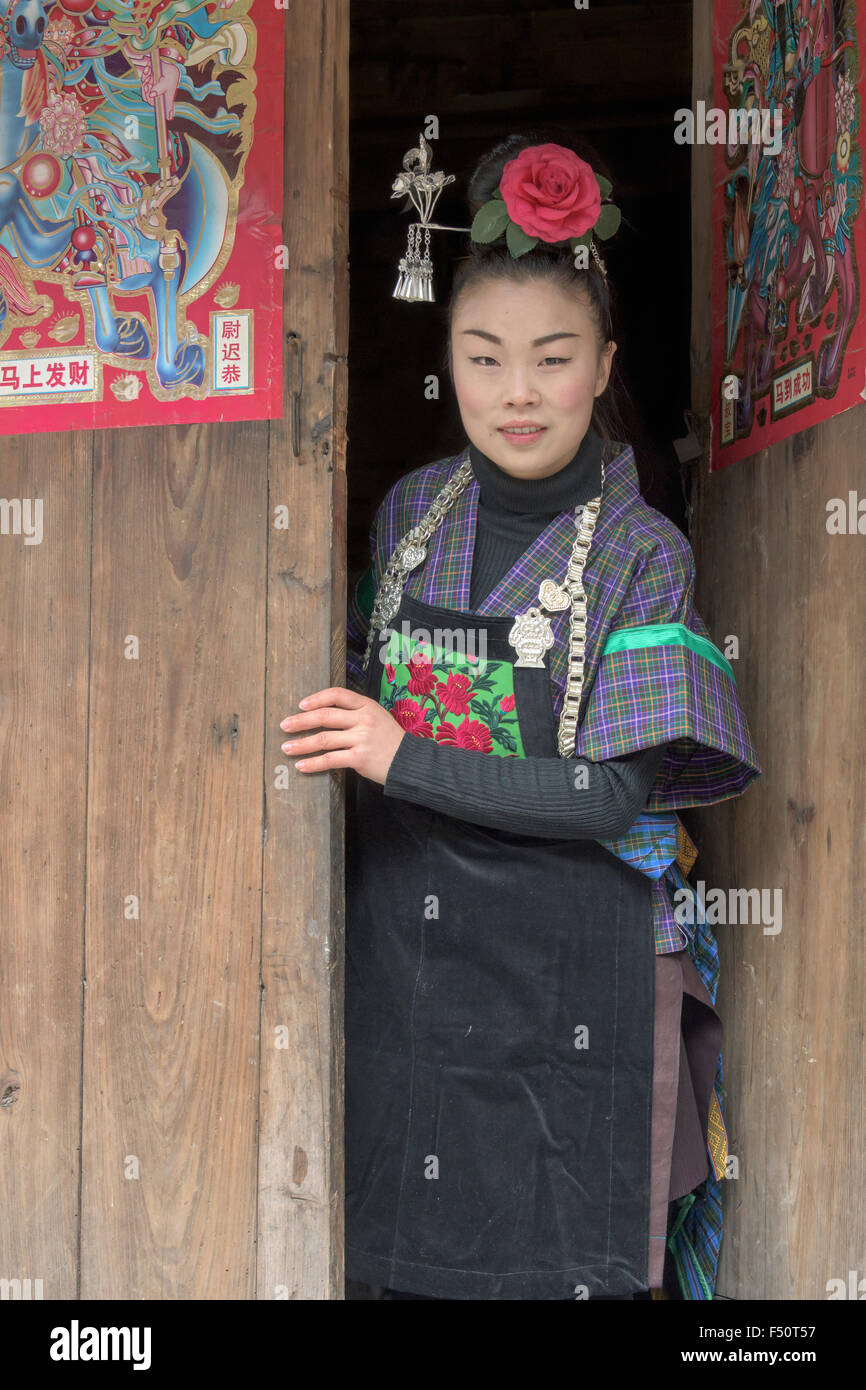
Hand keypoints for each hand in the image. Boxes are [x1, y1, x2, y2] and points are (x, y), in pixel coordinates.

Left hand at [280, 687, 405, 784]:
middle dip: (300, 721)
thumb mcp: (376, 717)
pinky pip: (330, 760)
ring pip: (323, 739)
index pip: (337, 695)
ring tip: (287, 748)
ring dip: (301, 744)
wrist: (409, 762)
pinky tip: (302, 765)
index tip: (301, 705)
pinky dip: (313, 763)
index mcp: (367, 705)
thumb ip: (354, 714)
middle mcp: (363, 719)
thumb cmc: (390, 740)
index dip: (316, 698)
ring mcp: (361, 738)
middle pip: (325, 716)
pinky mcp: (359, 758)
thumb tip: (323, 715)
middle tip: (285, 725)